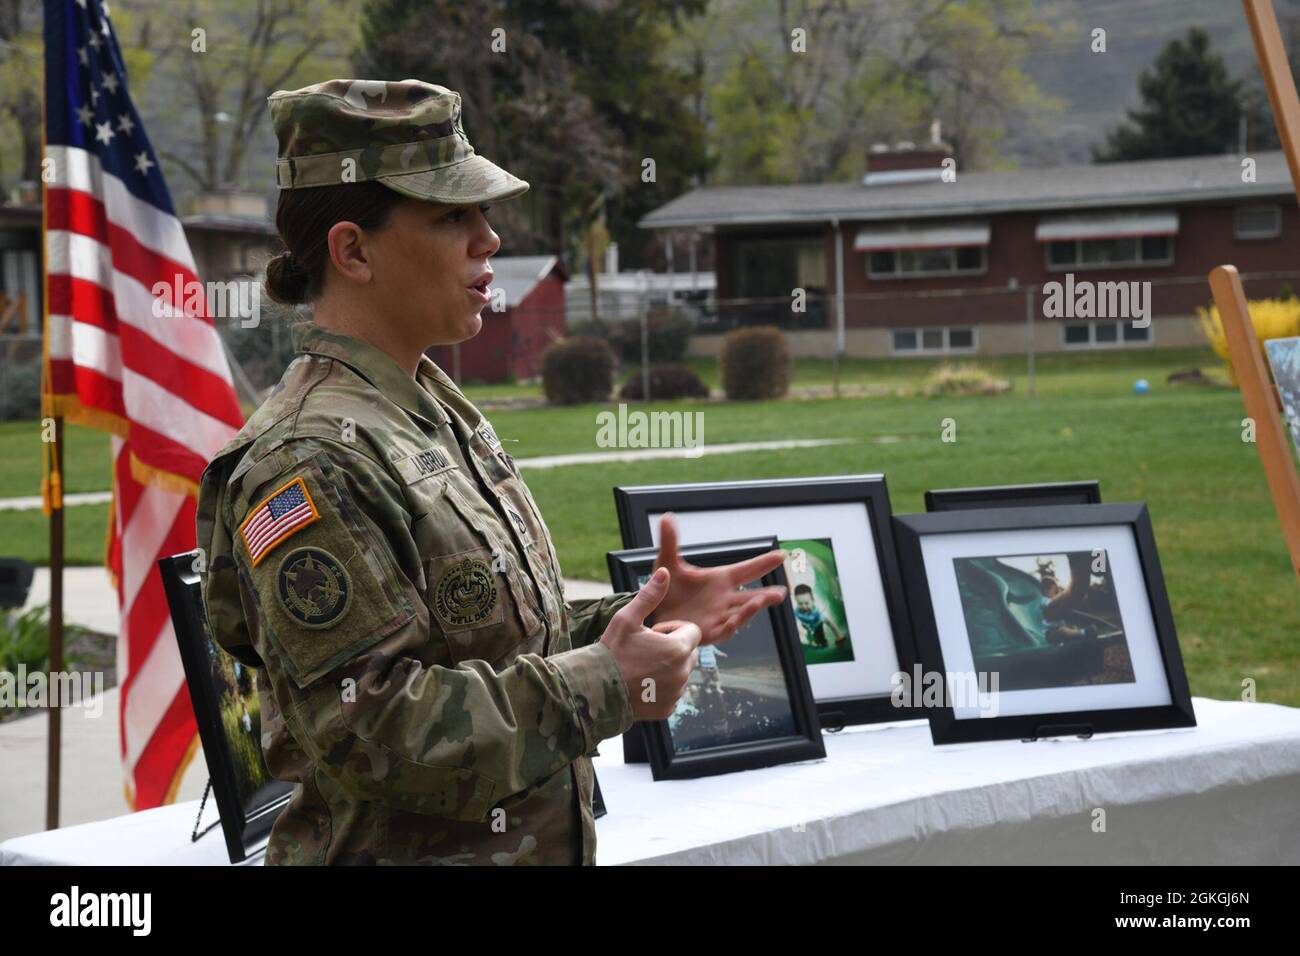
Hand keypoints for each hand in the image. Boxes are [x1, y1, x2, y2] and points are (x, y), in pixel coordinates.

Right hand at [600, 567, 702, 720]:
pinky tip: (641, 683)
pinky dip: (662, 687)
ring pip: (681, 672)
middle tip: (646, 649)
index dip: (673, 629)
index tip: (653, 633)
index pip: (692, 631)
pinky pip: (673, 691)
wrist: (595, 690)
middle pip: (690, 652)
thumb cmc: (611, 652)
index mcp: (678, 648)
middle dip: (673, 647)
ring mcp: (676, 693)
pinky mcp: (667, 708)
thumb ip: (650, 596)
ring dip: (668, 667)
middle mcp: (682, 673)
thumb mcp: (627, 618)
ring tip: (641, 666)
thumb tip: (664, 573)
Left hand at [648, 513, 788, 644]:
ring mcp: (717, 617)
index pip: (746, 570)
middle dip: (766, 596)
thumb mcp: (667, 563)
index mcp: (719, 580)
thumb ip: (670, 541)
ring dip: (751, 610)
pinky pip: (721, 631)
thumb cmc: (665, 588)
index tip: (781, 555)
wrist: (650, 613)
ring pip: (740, 615)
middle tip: (781, 592)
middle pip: (750, 597)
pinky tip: (733, 623)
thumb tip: (667, 517)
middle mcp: (723, 599)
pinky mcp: (706, 632)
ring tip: (760, 601)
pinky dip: (729, 627)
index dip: (763, 563)